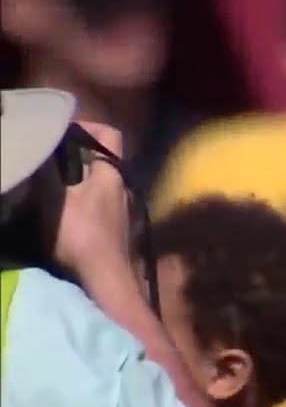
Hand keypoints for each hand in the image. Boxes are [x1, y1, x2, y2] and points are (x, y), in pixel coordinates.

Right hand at [53, 122, 132, 280]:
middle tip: (45, 158)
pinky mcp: (112, 228)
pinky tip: (57, 210)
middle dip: (73, 155)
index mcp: (112, 173)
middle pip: (99, 159)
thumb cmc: (83, 235)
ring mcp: (119, 209)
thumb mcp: (57, 199)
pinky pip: (94, 203)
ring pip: (96, 183)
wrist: (106, 280)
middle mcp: (121, 187)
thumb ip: (49, 173)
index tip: (61, 130)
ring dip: (73, 180)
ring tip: (45, 183)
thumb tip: (42, 150)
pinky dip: (77, 200)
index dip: (87, 126)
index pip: (110, 135)